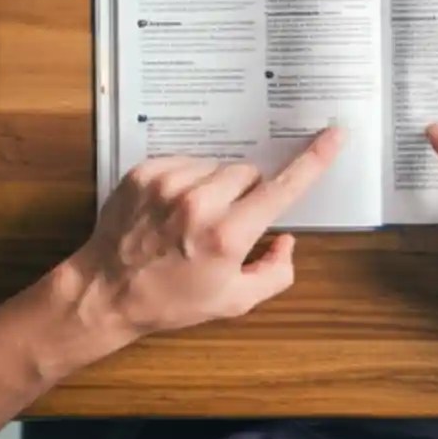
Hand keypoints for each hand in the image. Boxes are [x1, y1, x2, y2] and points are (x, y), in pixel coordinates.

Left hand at [66, 128, 344, 343]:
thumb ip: (275, 273)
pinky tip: (172, 209)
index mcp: (227, 236)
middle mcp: (199, 203)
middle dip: (247, 193)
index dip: (313, 161)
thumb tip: (286, 240)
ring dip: (215, 186)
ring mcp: (169, 183)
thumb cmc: (170, 301)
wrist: (104, 292)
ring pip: (217, 166)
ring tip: (192, 218)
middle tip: (227, 223)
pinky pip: (187, 162)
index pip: (281, 189)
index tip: (333, 136)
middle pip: (248, 173)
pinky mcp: (146, 172)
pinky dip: (188, 180)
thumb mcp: (233, 302)